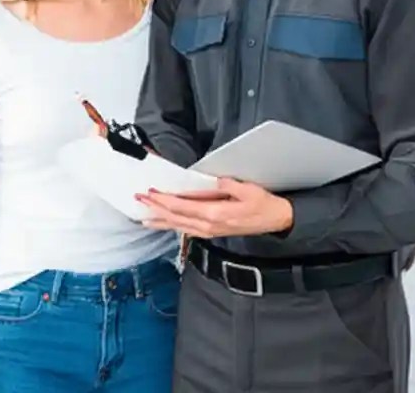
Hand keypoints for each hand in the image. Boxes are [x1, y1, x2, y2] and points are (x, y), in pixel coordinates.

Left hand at [136, 178, 293, 237]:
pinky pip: (187, 230)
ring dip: (160, 221)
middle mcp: (209, 226)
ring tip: (143, 218)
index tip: (150, 193)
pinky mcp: (211, 232)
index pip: (183, 207)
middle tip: (139, 201)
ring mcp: (209, 231)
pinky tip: (164, 225)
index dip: (164, 201)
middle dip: (156, 209)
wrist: (275, 220)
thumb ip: (230, 186)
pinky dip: (172, 227)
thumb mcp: (249, 191)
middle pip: (176, 218)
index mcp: (215, 214)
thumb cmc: (262, 204)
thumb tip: (216, 180)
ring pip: (179, 227)